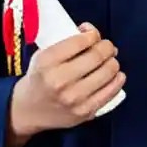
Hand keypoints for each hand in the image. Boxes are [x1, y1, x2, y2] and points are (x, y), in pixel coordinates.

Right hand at [7, 23, 124, 141]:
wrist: (28, 111)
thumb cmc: (39, 78)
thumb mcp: (43, 55)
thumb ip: (67, 42)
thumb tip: (95, 34)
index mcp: (47, 63)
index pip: (80, 41)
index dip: (92, 34)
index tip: (92, 35)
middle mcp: (60, 81)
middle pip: (97, 56)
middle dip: (106, 46)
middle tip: (106, 46)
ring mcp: (74, 99)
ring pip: (108, 72)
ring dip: (113, 61)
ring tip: (109, 60)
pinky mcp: (85, 112)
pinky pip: (111, 92)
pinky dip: (118, 80)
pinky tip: (116, 74)